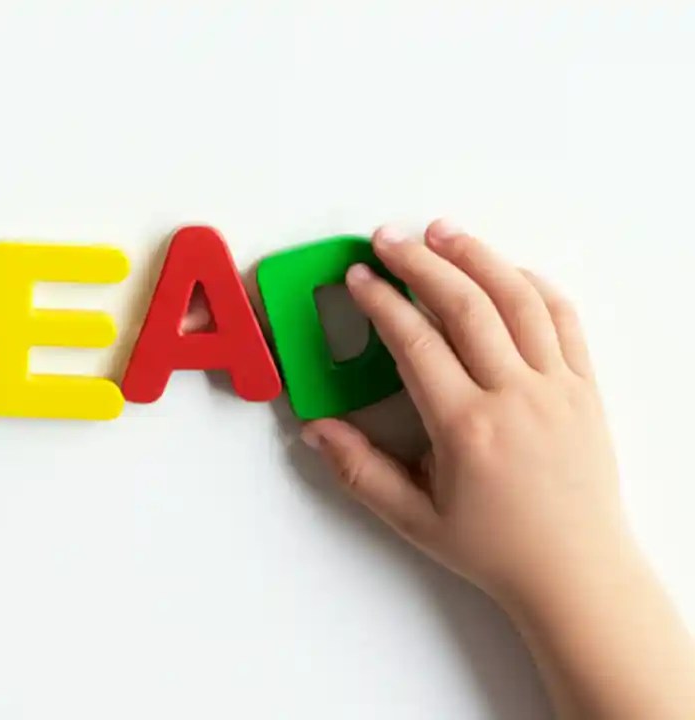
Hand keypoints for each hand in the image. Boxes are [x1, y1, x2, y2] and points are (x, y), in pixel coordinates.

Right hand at [300, 221, 623, 604]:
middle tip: (388, 238)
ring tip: (442, 232)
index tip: (358, 278)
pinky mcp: (585, 387)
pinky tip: (505, 269)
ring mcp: (557, 388)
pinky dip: (533, 284)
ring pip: (518, 300)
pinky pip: (563, 318)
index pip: (417, 344)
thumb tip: (316, 430)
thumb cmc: (496, 549)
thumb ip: (359, 471)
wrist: (576, 572)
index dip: (382, 303)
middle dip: (421, 263)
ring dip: (478, 257)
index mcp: (468, 430)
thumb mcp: (413, 518)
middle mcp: (516, 399)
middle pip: (466, 306)